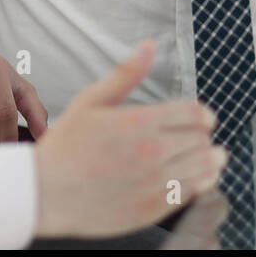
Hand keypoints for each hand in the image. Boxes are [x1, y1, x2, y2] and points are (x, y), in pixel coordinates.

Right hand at [33, 40, 225, 238]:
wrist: (45, 194)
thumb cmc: (64, 148)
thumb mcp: (90, 101)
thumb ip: (125, 74)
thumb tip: (149, 47)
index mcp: (139, 123)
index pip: (195, 113)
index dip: (204, 113)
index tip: (203, 118)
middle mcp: (152, 154)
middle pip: (203, 140)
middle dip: (204, 135)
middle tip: (199, 136)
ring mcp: (154, 184)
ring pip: (205, 168)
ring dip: (210, 159)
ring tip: (206, 156)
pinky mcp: (153, 209)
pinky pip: (192, 194)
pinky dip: (200, 183)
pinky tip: (192, 178)